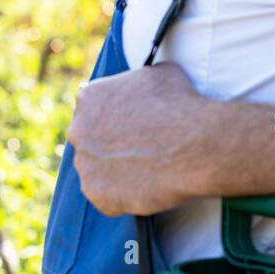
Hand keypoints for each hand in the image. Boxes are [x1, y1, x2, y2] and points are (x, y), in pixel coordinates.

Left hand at [66, 63, 220, 216]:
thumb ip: (134, 83)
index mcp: (89, 98)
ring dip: (113, 174)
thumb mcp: (157, 74)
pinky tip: (144, 188)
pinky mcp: (96, 194)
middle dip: (108, 147)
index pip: (92, 111)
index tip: (128, 129)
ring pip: (95, 172)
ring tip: (144, 171)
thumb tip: (137, 87)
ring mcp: (85, 165)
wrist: (195, 145)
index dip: (112, 121)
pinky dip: (122, 198)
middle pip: (88, 142)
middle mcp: (78, 131)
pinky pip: (106, 199)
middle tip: (135, 152)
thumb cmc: (181, 105)